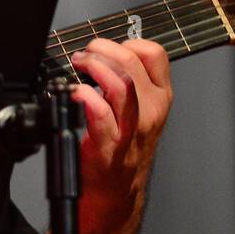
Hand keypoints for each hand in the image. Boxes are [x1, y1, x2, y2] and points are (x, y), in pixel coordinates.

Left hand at [69, 38, 172, 233]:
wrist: (116, 191)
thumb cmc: (123, 147)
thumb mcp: (140, 110)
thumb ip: (131, 82)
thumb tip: (105, 53)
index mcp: (160, 97)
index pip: (154, 54)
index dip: (127, 42)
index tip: (107, 48)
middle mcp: (150, 111)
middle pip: (132, 63)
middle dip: (102, 49)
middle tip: (84, 54)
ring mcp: (132, 129)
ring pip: (121, 84)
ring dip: (94, 67)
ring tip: (78, 65)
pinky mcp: (110, 146)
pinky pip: (101, 114)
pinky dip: (85, 97)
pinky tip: (75, 93)